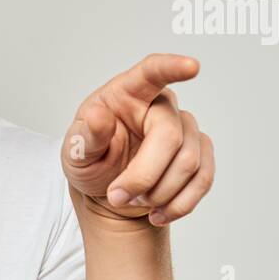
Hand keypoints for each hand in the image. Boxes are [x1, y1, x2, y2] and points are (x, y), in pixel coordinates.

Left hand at [61, 53, 214, 226]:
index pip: (151, 72)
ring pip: (189, 163)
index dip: (172, 67)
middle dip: (144, 175)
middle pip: (170, 137)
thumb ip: (84, 137)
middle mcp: (161, 106)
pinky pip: (203, 180)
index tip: (192, 66)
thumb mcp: (75, 153)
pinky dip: (179, 204)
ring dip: (158, 193)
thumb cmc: (91, 161)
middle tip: (117, 196)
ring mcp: (185, 128)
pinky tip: (157, 213)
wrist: (108, 192)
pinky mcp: (200, 153)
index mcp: (128, 93)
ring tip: (133, 201)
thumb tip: (97, 116)